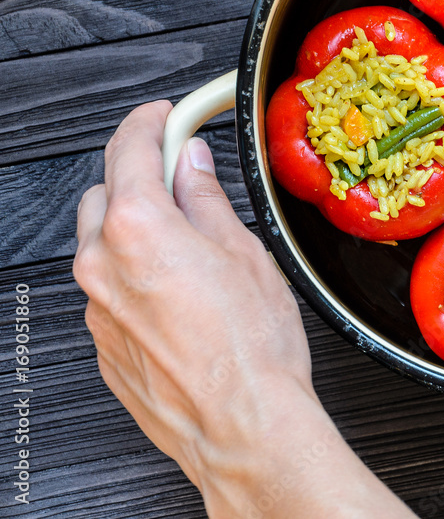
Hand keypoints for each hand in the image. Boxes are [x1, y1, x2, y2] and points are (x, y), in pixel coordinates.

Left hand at [74, 101, 413, 517]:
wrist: (242, 422)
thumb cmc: (251, 346)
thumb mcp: (244, 251)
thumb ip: (207, 199)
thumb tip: (193, 166)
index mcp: (137, 228)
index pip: (129, 148)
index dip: (151, 122)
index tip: (165, 116)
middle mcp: (102, 264)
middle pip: (105, 193)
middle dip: (140, 178)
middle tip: (186, 181)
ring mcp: (97, 307)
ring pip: (101, 244)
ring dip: (135, 229)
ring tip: (190, 246)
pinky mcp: (104, 342)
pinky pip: (109, 289)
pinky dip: (134, 275)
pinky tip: (181, 293)